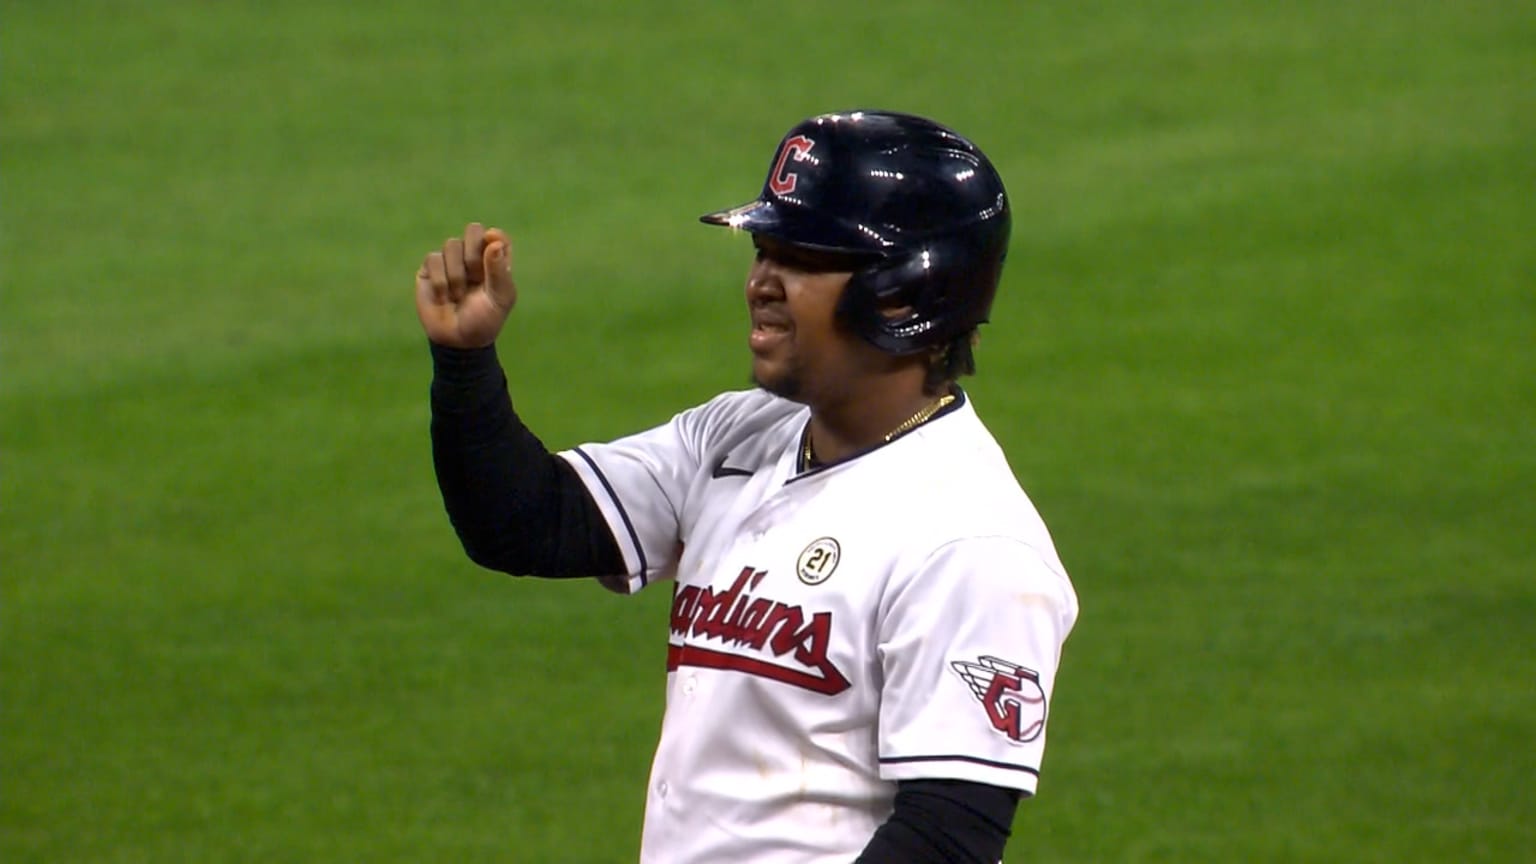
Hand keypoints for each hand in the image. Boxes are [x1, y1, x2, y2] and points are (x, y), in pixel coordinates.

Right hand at [415, 222, 517, 347]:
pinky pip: (433, 258)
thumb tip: (494, 240)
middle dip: (473, 253)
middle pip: (473, 230)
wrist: (458, 340)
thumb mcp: (499, 298)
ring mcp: (450, 261)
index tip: (492, 247)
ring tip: (458, 295)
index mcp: (495, 262)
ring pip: (451, 244)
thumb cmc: (484, 320)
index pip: (497, 236)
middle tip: (475, 277)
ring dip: (456, 273)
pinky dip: (440, 280)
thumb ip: (498, 270)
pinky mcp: (430, 269)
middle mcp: (473, 256)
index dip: (495, 237)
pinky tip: (444, 297)